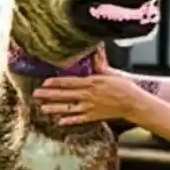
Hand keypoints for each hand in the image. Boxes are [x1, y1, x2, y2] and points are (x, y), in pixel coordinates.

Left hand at [32, 72, 146, 125]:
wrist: (133, 103)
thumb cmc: (123, 87)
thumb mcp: (110, 72)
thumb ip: (100, 61)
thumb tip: (96, 47)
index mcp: (92, 83)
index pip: (70, 82)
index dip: (57, 82)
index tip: (45, 82)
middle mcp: (89, 96)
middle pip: (66, 95)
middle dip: (50, 95)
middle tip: (36, 94)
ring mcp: (90, 107)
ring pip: (69, 108)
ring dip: (55, 108)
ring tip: (43, 108)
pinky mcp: (94, 117)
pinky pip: (79, 119)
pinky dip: (69, 121)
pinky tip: (59, 121)